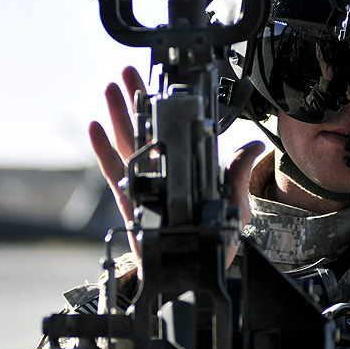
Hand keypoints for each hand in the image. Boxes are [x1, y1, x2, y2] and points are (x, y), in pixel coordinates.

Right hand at [88, 66, 264, 266]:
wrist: (195, 275)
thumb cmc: (213, 242)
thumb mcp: (233, 205)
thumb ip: (237, 176)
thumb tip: (253, 145)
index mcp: (187, 169)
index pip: (176, 131)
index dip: (167, 107)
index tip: (161, 83)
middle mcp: (164, 173)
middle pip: (148, 129)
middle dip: (137, 100)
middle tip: (128, 73)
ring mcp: (145, 185)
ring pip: (128, 144)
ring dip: (118, 116)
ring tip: (110, 89)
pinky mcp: (131, 201)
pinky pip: (115, 172)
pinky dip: (103, 151)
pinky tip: (95, 128)